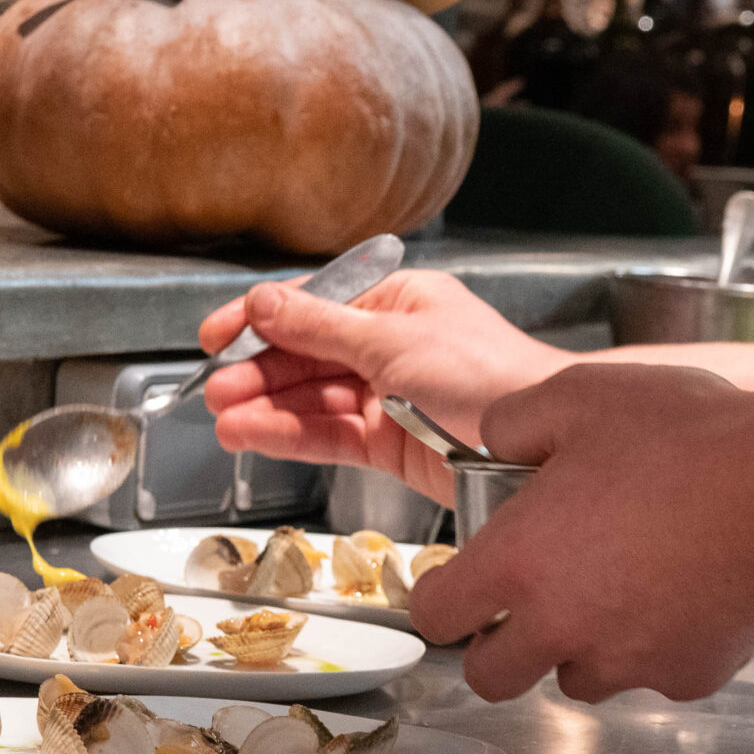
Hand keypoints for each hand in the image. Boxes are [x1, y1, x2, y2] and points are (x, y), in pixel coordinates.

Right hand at [200, 270, 562, 505]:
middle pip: (307, 355)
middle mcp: (390, 347)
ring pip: (313, 399)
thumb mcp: (395, 341)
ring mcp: (388, 397)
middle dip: (258, 371)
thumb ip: (321, 327)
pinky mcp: (388, 444)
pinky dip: (288, 435)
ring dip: (266, 408)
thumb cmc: (492, 380)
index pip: (314, 305)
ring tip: (223, 418)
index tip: (216, 334)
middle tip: (214, 386)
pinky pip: (327, 435)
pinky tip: (252, 434)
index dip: (261, 319)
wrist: (539, 451)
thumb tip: (264, 302)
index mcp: (399, 303)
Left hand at [410, 363, 753, 702]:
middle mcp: (559, 625)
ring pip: (573, 680)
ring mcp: (624, 661)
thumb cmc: (686, 440)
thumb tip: (493, 440)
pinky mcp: (686, 676)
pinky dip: (649, 649)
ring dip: (574, 649)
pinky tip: (672, 596)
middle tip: (518, 610)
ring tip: (607, 592)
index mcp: (518, 562)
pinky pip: (648, 676)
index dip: (436, 600)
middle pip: (489, 677)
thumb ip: (514, 422)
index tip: (451, 587)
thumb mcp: (579, 397)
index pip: (435, 616)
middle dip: (494, 649)